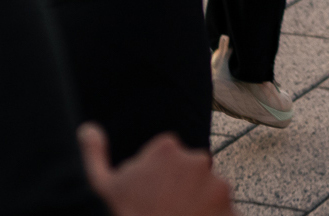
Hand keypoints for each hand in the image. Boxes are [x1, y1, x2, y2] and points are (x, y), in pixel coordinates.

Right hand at [78, 124, 235, 215]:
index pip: (167, 157)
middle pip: (190, 174)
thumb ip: (93, 154)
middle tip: (161, 214)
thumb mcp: (98, 190)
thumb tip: (88, 129)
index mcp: (167, 149)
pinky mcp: (233, 213)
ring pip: (208, 193)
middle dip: (180, 190)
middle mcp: (198, 161)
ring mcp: (218, 187)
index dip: (155, 180)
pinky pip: (225, 215)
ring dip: (198, 207)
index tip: (146, 199)